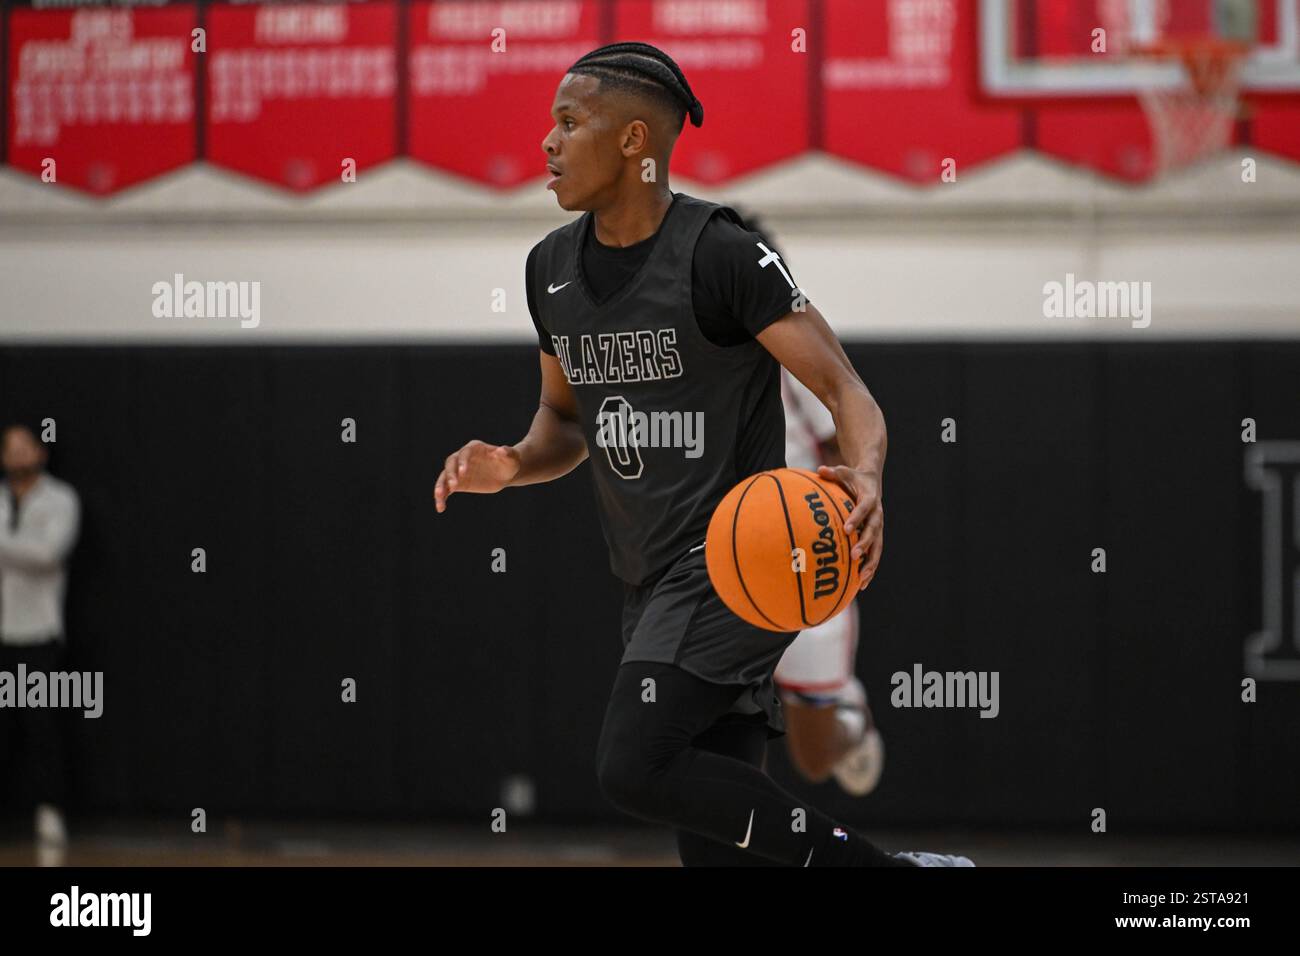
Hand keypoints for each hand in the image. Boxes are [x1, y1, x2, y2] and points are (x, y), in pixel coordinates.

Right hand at [434, 441, 521, 512]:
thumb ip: (508, 453)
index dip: (462, 462)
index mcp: (474, 448)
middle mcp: (462, 457)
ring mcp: (458, 471)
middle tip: (453, 486)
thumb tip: (501, 450)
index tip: (463, 472)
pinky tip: (440, 508)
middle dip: (450, 474)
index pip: (464, 452)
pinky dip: (442, 498)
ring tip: (439, 497)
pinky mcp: (457, 483)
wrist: (505, 474)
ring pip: (444, 477)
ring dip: (440, 486)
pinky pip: (446, 490)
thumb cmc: (509, 462)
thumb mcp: (512, 458)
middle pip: (450, 463)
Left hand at [816, 464, 882, 590]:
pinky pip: (875, 554)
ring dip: (871, 563)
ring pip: (878, 547)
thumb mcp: (845, 472)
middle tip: (854, 556)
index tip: (846, 530)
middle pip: (874, 531)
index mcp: (870, 499)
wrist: (872, 481)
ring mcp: (879, 528)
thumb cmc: (854, 478)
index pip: (864, 509)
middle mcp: (878, 515)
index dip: (857, 519)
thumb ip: (833, 472)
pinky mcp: (877, 537)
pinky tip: (861, 585)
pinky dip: (870, 569)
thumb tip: (820, 469)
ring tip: (862, 579)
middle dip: (865, 544)